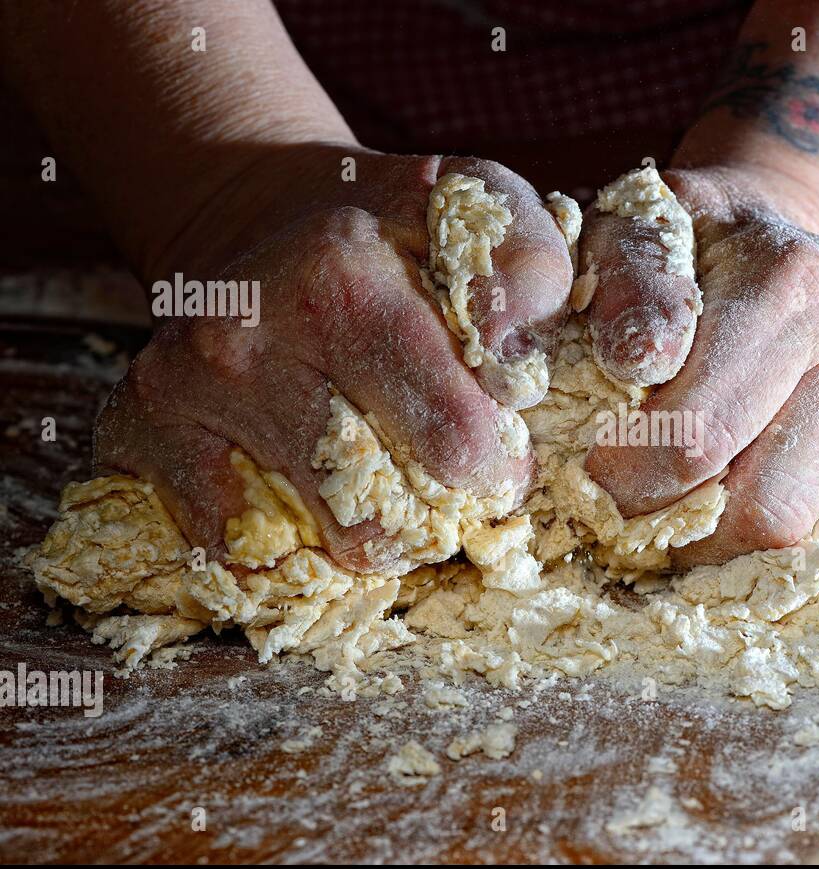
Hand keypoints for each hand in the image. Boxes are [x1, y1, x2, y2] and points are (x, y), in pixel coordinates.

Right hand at [95, 147, 572, 572]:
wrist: (253, 216)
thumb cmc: (383, 232)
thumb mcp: (469, 207)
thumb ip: (524, 260)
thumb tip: (519, 355)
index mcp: (340, 275)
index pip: (453, 439)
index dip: (496, 465)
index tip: (497, 449)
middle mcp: (248, 335)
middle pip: (385, 515)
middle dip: (436, 511)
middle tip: (442, 475)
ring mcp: (186, 390)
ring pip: (322, 546)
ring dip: (375, 533)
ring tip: (386, 479)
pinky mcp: (138, 431)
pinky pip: (237, 554)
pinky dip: (291, 547)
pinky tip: (311, 493)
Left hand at [581, 164, 818, 566]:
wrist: (794, 247)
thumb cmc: (700, 256)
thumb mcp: (638, 232)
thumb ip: (624, 281)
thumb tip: (640, 358)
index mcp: (790, 288)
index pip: (695, 444)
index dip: (631, 490)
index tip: (605, 488)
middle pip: (774, 513)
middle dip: (698, 540)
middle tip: (666, 522)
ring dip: (782, 564)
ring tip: (735, 528)